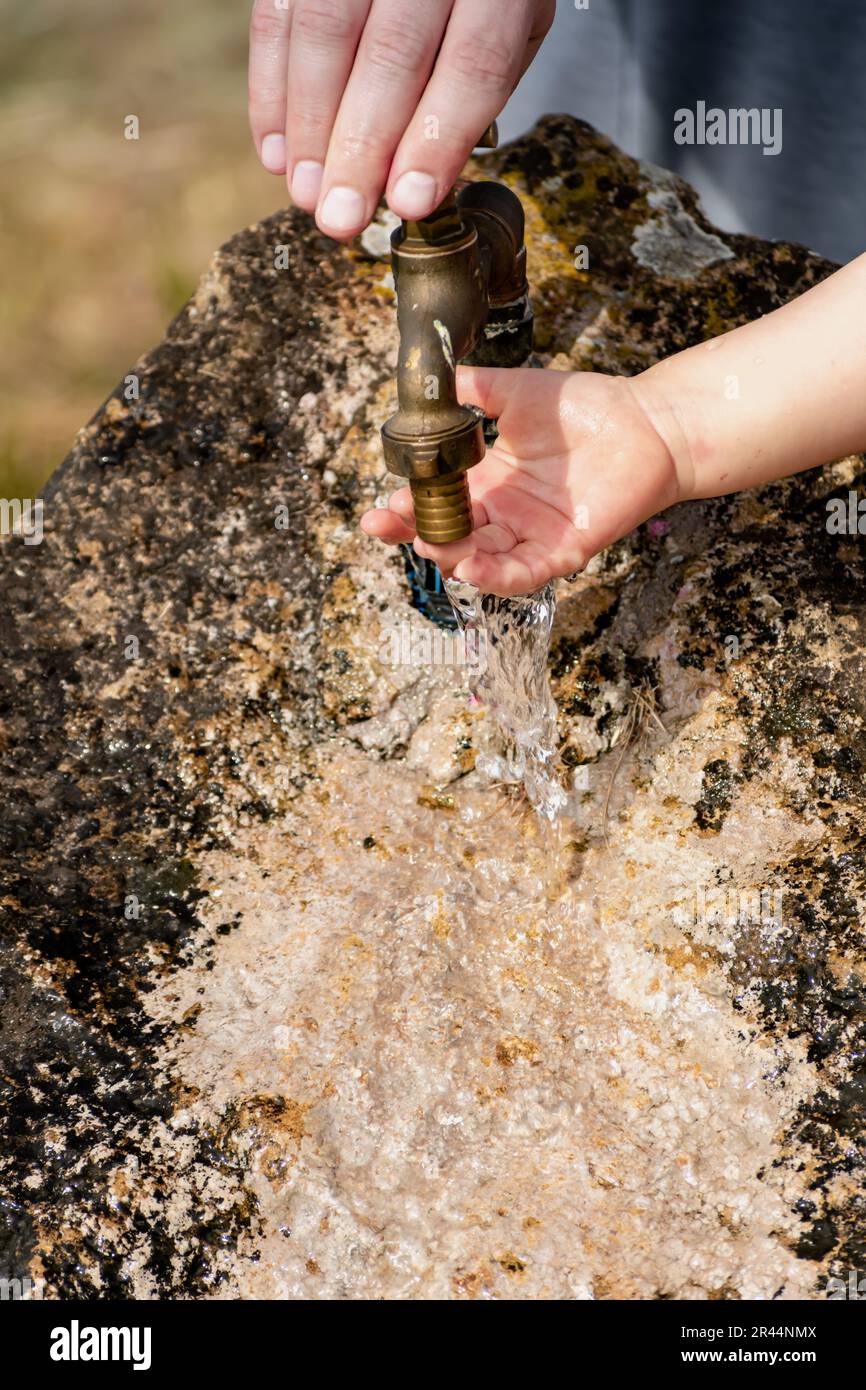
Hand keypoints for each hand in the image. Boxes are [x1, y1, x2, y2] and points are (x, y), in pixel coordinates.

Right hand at [248, 0, 555, 239]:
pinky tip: (277, 153)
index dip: (439, 139)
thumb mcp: (512, 23)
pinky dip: (270, 91)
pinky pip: (276, 15)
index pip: (475, 62)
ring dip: (310, 128)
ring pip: (326, 34)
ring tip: (307, 193)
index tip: (410, 202)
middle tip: (341, 216)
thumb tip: (417, 183)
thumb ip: (473, 92)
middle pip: (393, 55)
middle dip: (362, 148)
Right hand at [360, 366, 682, 595]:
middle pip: (448, 535)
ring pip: (479, 558)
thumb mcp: (516, 392)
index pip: (436, 502)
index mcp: (488, 481)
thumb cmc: (585, 407)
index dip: (404, 508)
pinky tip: (469, 566)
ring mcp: (532, 535)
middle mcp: (504, 514)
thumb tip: (435, 377)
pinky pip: (524, 572)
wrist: (645, 421)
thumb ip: (473, 389)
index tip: (378, 508)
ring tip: (426, 542)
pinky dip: (495, 574)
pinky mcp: (563, 549)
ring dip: (449, 555)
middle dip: (412, 534)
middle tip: (384, 525)